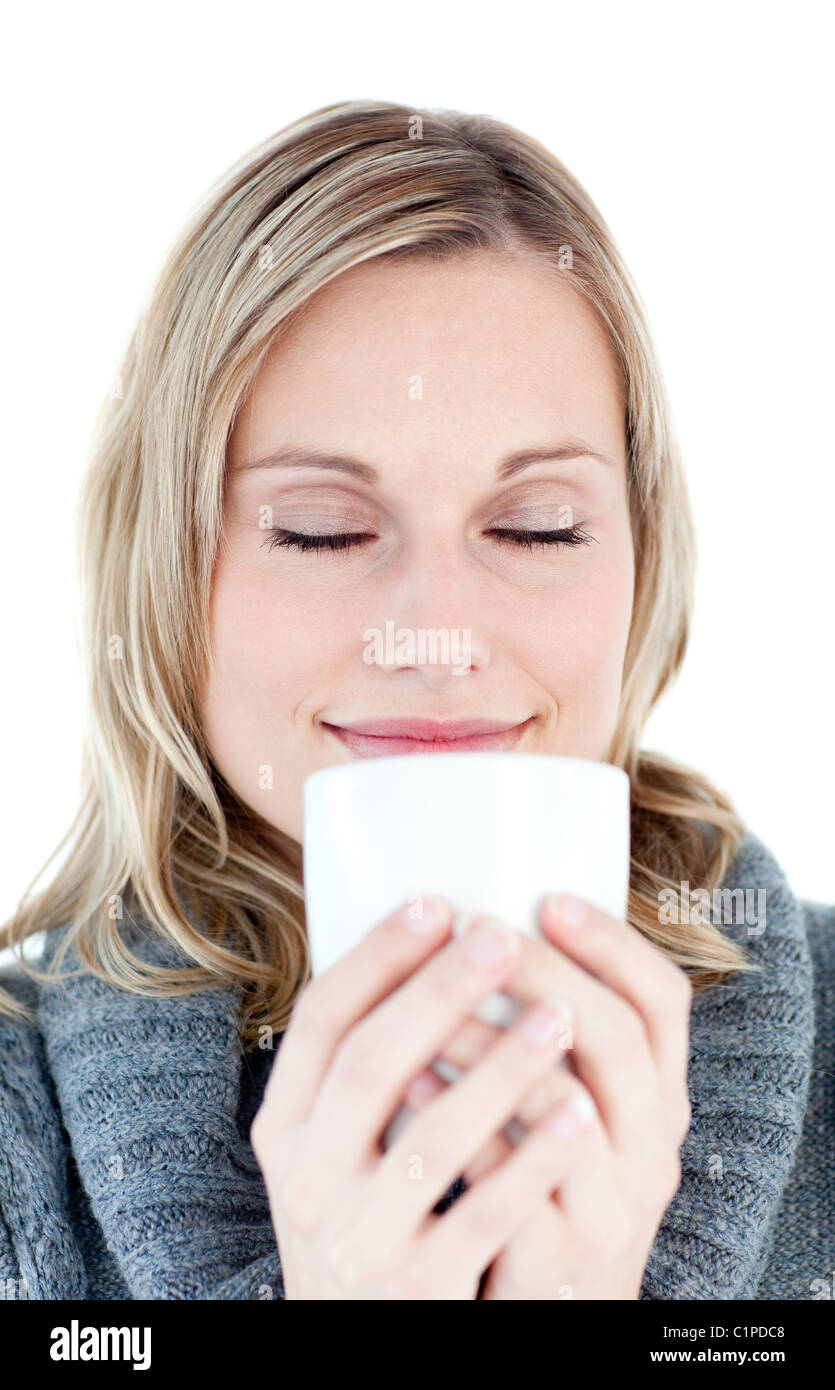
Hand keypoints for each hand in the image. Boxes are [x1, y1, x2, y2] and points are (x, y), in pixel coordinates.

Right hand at [250, 896, 597, 1298]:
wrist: (361, 1348)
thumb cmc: (365, 1219)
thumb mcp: (333, 1148)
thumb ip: (360, 1072)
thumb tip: (429, 950)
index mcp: (287, 1126)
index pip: (319, 1022)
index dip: (375, 957)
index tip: (433, 902)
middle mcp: (309, 1177)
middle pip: (371, 1064)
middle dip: (439, 991)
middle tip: (500, 932)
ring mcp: (361, 1236)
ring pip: (432, 1138)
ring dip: (499, 1067)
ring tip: (557, 1012)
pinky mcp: (418, 1289)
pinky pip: (482, 1216)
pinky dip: (531, 1160)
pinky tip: (578, 1113)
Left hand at [403, 894, 692, 1298]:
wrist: (554, 1314)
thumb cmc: (548, 1193)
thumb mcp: (576, 1115)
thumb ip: (550, 1043)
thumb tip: (477, 934)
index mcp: (656, 1100)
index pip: (663, 1003)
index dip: (613, 944)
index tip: (547, 899)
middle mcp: (648, 1149)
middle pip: (616, 1037)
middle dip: (543, 972)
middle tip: (479, 933)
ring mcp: (609, 1209)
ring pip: (564, 1106)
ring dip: (490, 1042)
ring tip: (433, 1004)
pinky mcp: (555, 1261)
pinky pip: (512, 1190)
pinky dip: (460, 1130)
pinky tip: (411, 1085)